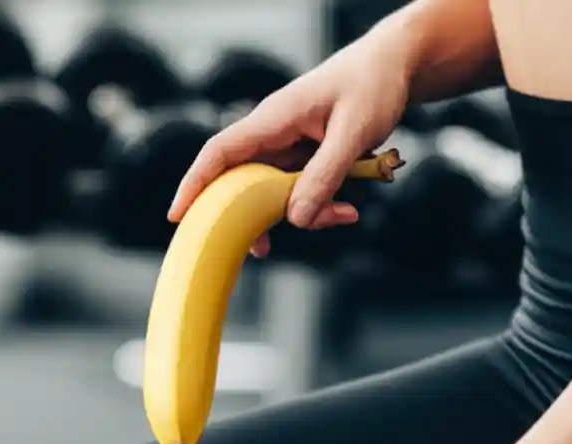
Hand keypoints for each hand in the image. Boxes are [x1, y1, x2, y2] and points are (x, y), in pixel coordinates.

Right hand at [167, 37, 411, 258]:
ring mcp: (287, 146)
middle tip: (264, 249)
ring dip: (302, 213)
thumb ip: (325, 175)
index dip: (195, 184)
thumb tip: (296, 219)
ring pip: (275, 193)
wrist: (394, 67)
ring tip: (344, 214)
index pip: (220, 153)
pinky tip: (347, 209)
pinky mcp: (304, 156)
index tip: (178, 216)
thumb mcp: (354, 132)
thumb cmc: (372, 87)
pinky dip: (319, 205)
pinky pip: (300, 190)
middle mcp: (272, 134)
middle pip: (243, 183)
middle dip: (254, 217)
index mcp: (272, 119)